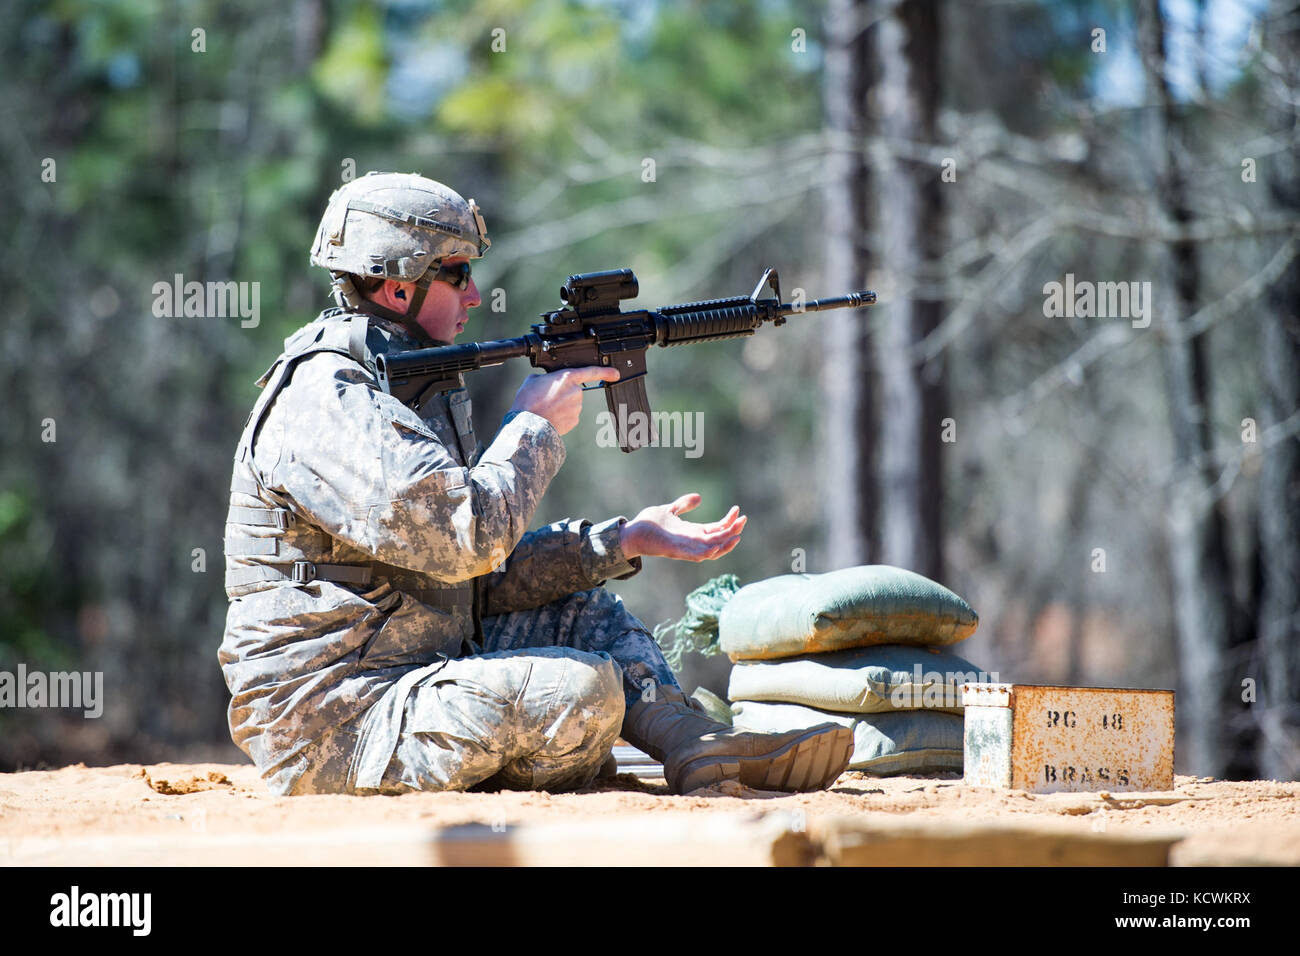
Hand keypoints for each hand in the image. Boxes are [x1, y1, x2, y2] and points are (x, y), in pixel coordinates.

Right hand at [509, 366, 620, 434]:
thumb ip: (545, 377)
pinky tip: (550, 417)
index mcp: (567, 378)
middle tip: (546, 398)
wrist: (528, 424)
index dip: (606, 372)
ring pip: (572, 404)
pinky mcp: (574, 420)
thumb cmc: (528, 401)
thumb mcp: (532, 380)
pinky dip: (562, 416)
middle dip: (563, 394)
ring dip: (561, 406)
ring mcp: (577, 407)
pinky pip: (570, 416)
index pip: (591, 372)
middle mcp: (576, 392)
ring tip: (545, 408)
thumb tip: (546, 381)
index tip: (615, 373)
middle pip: (574, 390)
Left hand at [619, 494, 746, 561]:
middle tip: (744, 519)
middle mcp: (692, 541)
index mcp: (692, 532)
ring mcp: (685, 548)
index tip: (737, 509)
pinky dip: (706, 554)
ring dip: (725, 544)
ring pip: (711, 550)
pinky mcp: (675, 551)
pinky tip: (716, 547)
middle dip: (732, 531)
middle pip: (718, 539)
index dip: (728, 522)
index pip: (717, 530)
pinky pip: (695, 556)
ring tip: (737, 535)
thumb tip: (699, 497)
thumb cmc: (649, 523)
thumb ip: (684, 505)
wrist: (631, 533)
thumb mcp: (670, 509)